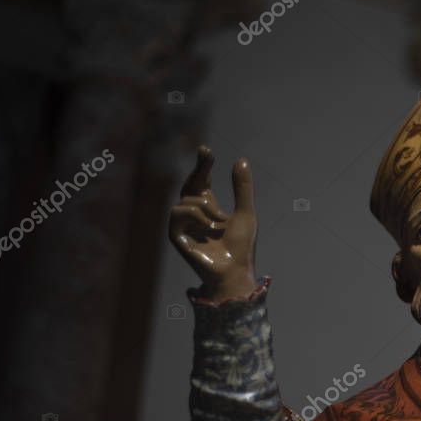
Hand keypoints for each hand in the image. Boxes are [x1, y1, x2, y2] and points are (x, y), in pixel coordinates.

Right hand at [169, 145, 256, 300]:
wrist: (234, 270)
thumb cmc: (240, 247)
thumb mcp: (245, 213)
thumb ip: (242, 188)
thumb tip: (240, 160)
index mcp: (209, 210)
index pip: (201, 182)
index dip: (202, 165)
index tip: (205, 150)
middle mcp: (194, 215)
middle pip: (189, 185)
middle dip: (198, 168)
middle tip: (207, 154)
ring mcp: (183, 225)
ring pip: (186, 199)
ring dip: (205, 206)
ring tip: (219, 223)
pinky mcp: (175, 235)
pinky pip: (178, 212)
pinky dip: (196, 216)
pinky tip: (209, 228)